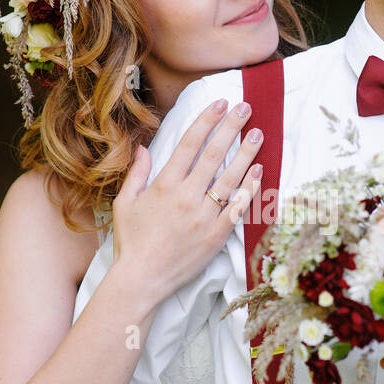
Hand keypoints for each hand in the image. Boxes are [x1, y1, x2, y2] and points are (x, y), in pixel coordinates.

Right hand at [112, 97, 263, 296]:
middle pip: (214, 154)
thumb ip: (137, 174)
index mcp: (164, 185)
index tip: (220, 103)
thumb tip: (144, 148)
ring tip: (259, 133)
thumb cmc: (131, 242)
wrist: (142, 279)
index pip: (190, 144)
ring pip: (230, 178)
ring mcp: (204, 216)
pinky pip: (237, 208)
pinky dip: (249, 188)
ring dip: (247, 153)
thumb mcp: (125, 203)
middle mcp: (186, 197)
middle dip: (232, 127)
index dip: (206, 120)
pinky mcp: (216, 235)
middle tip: (246, 108)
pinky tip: (258, 171)